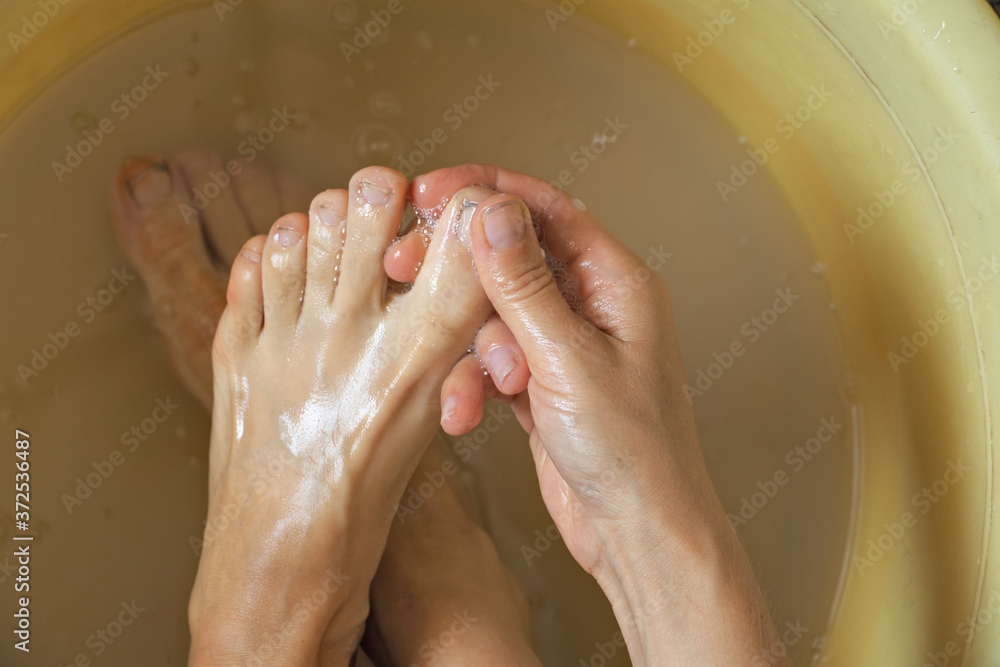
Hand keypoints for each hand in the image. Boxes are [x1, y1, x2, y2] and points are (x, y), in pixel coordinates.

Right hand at [409, 165, 783, 665]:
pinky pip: (491, 361)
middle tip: (406, 266)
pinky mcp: (541, 383)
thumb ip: (523, 283)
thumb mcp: (567, 358)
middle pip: (512, 256)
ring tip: (471, 388)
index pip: (547, 208)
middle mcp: (592, 305)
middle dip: (461, 270)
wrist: (636, 533)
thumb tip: (492, 209)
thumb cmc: (631, 452)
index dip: (485, 190)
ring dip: (469, 348)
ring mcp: (565, 345)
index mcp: (616, 282)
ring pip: (493, 314)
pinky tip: (462, 414)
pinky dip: (471, 382)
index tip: (428, 193)